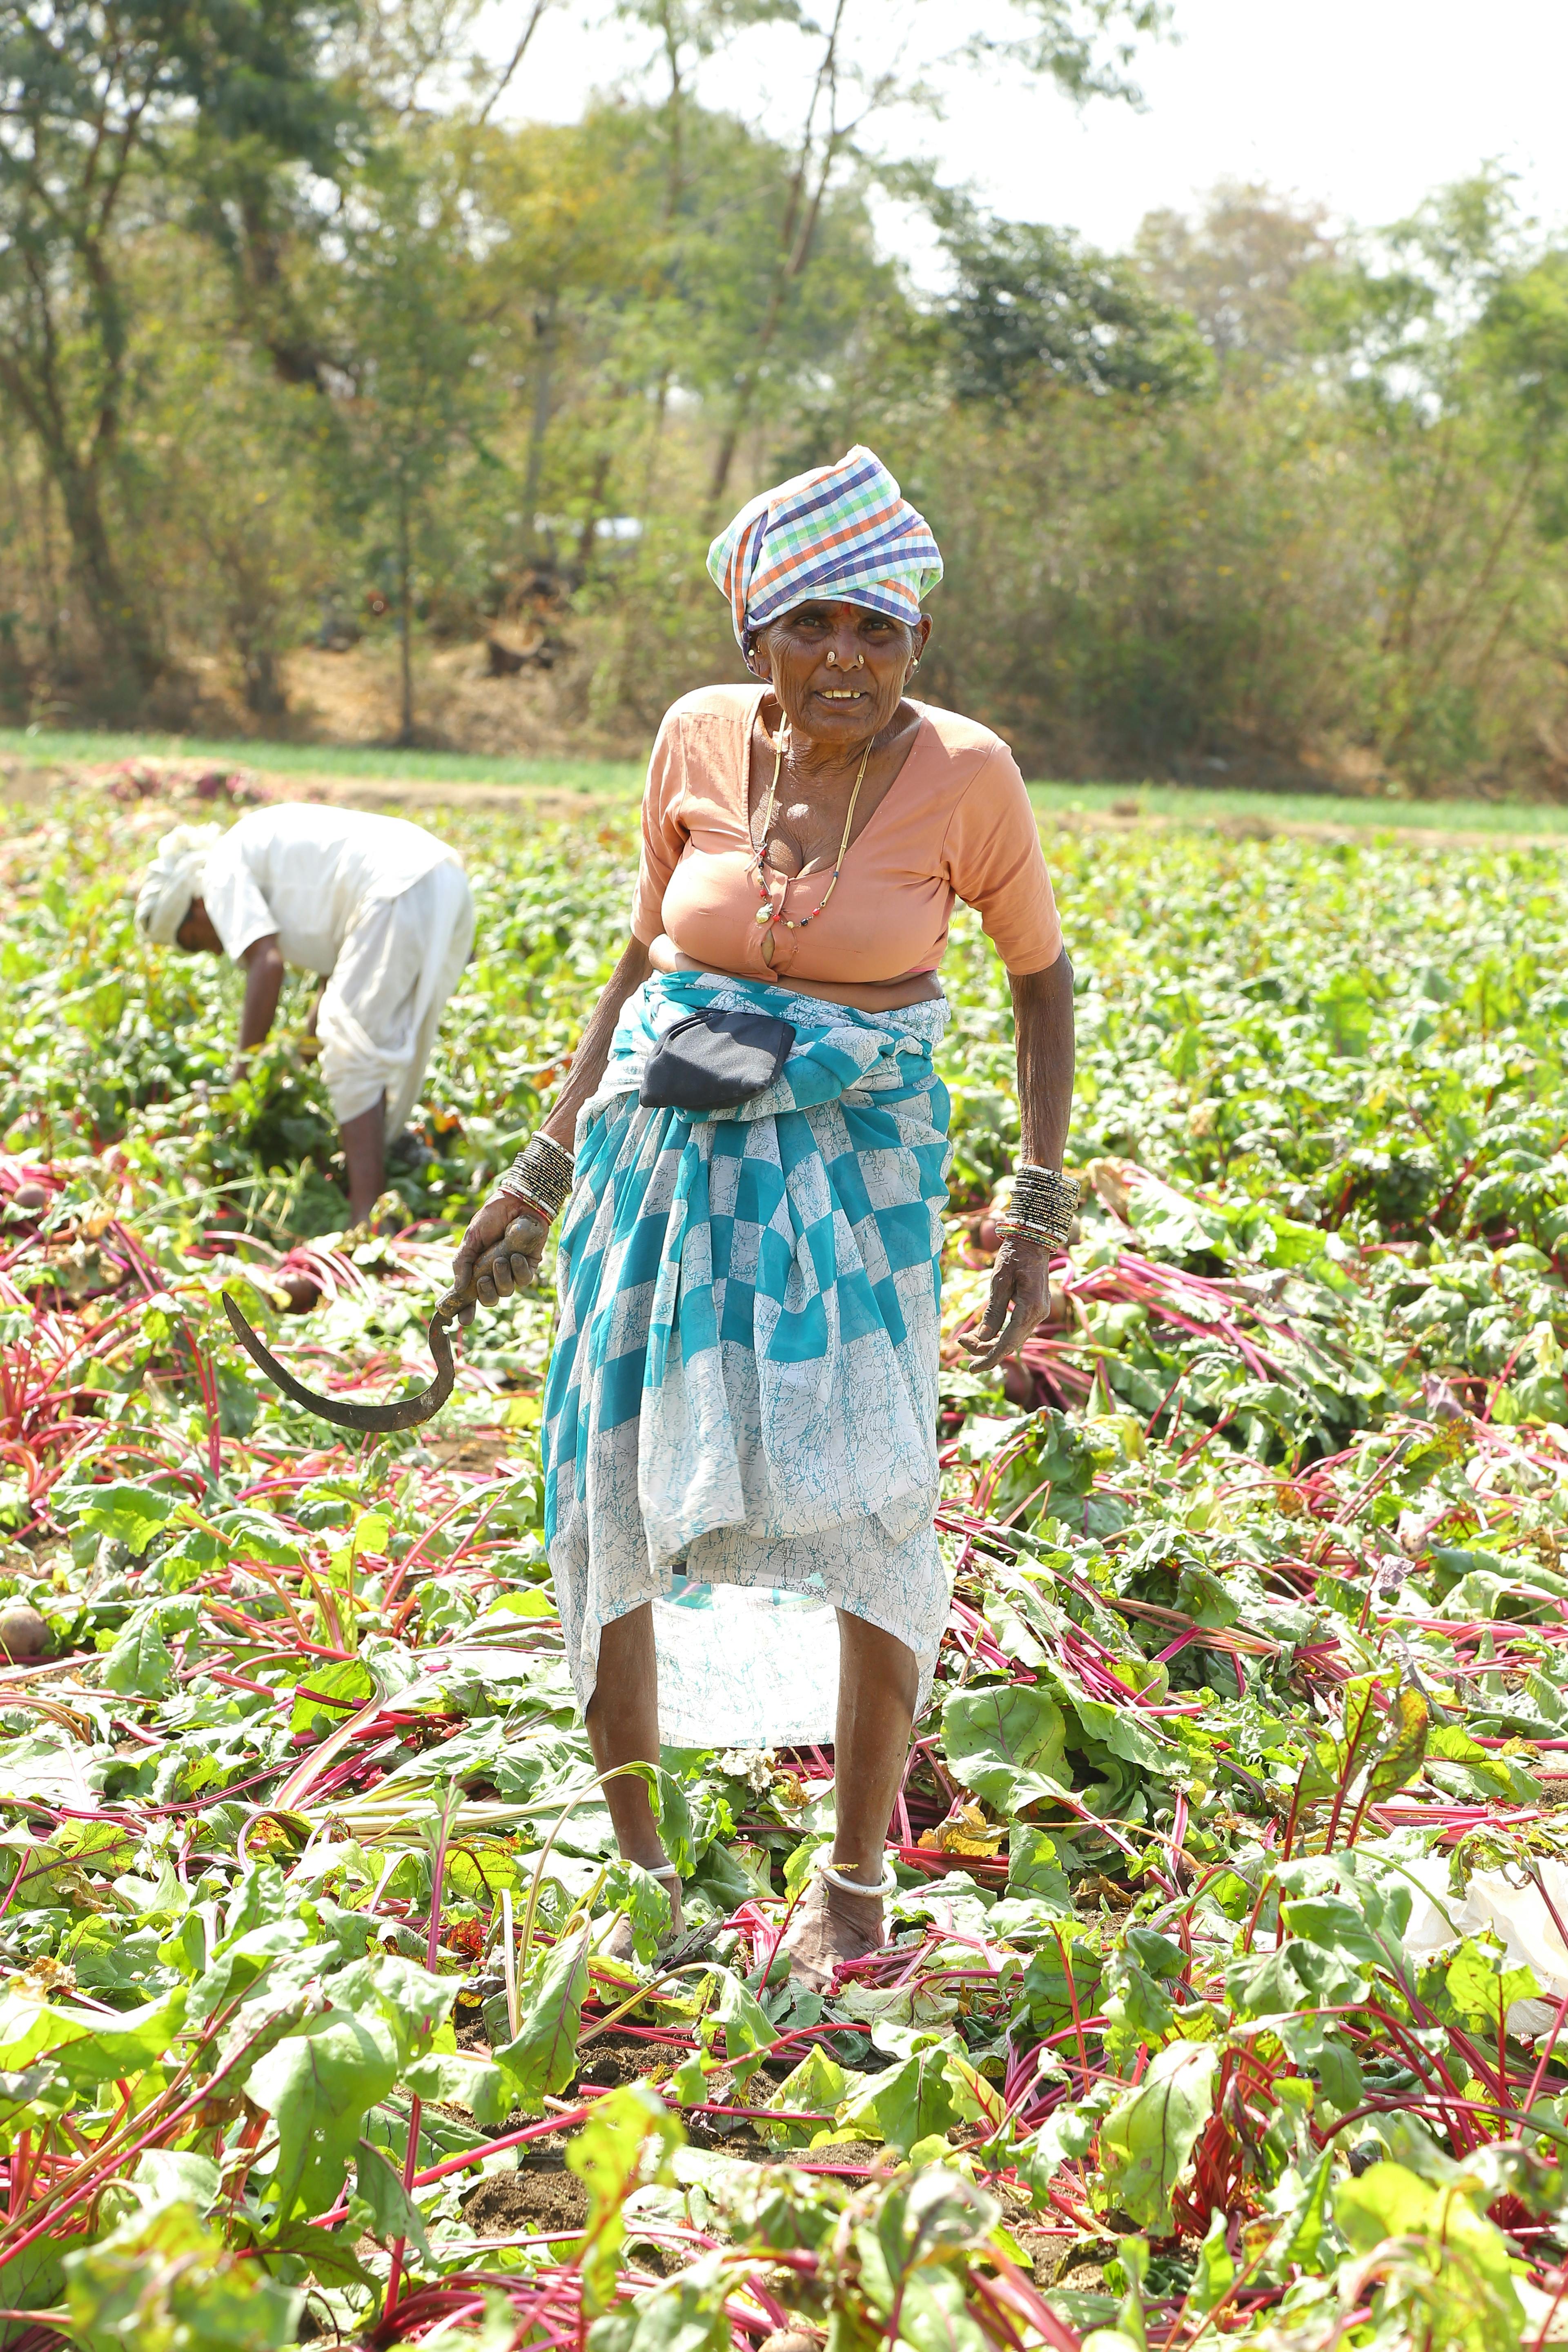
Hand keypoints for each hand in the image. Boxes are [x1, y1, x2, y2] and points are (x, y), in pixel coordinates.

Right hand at [440, 1193, 549, 1326]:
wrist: (517, 1202)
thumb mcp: (470, 1238)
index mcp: (477, 1269)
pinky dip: (519, 1270)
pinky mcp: (530, 1266)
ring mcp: (512, 1271)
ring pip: (507, 1291)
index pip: (470, 1296)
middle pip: (490, 1299)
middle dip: (486, 1293)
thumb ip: (462, 1262)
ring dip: (501, 1278)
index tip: (463, 1320)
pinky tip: (516, 1256)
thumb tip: (459, 1287)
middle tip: (483, 1279)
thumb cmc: (492, 1217)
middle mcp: (495, 1274)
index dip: (466, 1310)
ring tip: (500, 1259)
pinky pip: (524, 1280)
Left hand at [959, 1233, 1053, 1374]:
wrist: (1032, 1239)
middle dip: (984, 1348)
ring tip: (966, 1338)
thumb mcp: (999, 1281)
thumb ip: (993, 1312)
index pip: (1007, 1342)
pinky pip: (1015, 1330)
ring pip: (1012, 1339)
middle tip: (960, 1341)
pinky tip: (983, 1334)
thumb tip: (982, 1339)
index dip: (989, 1358)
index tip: (971, 1368)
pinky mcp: (1033, 1310)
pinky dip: (999, 1335)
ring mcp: (1038, 1313)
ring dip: (990, 1343)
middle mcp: (1038, 1315)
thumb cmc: (1014, 1255)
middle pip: (1009, 1344)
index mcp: (1030, 1308)